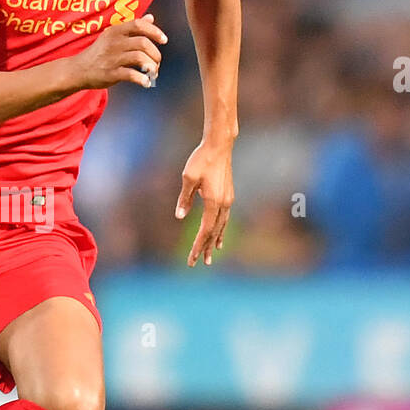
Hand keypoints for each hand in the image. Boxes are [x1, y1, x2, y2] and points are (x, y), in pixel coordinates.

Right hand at [70, 13, 167, 89]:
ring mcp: (112, 58)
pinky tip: (146, 83)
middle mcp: (114, 42)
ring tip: (153, 73)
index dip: (154, 31)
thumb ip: (132, 27)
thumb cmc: (99, 53)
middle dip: (155, 54)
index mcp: (115, 31)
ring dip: (152, 67)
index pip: (139, 25)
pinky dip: (142, 80)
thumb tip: (151, 17)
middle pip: (143, 43)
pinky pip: (131, 75)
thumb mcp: (113, 36)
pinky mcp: (110, 74)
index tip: (164, 40)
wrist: (78, 70)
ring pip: (140, 58)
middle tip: (157, 62)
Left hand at [176, 140, 234, 266]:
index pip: (205, 230)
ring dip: (215, 240)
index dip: (198, 245)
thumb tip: (180, 217)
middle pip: (214, 232)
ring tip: (212, 254)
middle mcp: (224, 204)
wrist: (219, 146)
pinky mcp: (228, 195)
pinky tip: (219, 235)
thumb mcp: (188, 179)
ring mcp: (228, 199)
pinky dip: (221, 229)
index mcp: (214, 202)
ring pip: (221, 226)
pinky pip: (225, 218)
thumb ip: (184, 199)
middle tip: (201, 263)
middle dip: (206, 247)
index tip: (192, 258)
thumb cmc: (201, 160)